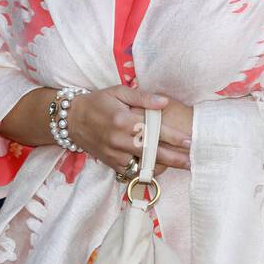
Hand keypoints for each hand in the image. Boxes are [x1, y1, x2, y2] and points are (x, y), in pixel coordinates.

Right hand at [67, 85, 190, 176]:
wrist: (71, 119)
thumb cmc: (98, 102)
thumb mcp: (118, 92)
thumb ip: (143, 98)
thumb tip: (164, 102)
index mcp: (123, 120)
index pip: (154, 131)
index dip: (173, 138)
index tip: (189, 141)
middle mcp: (119, 140)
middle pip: (152, 153)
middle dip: (174, 158)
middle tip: (192, 161)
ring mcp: (115, 155)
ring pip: (143, 166)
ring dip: (163, 166)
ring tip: (180, 165)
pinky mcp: (111, 164)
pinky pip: (132, 172)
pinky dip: (146, 171)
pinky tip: (158, 167)